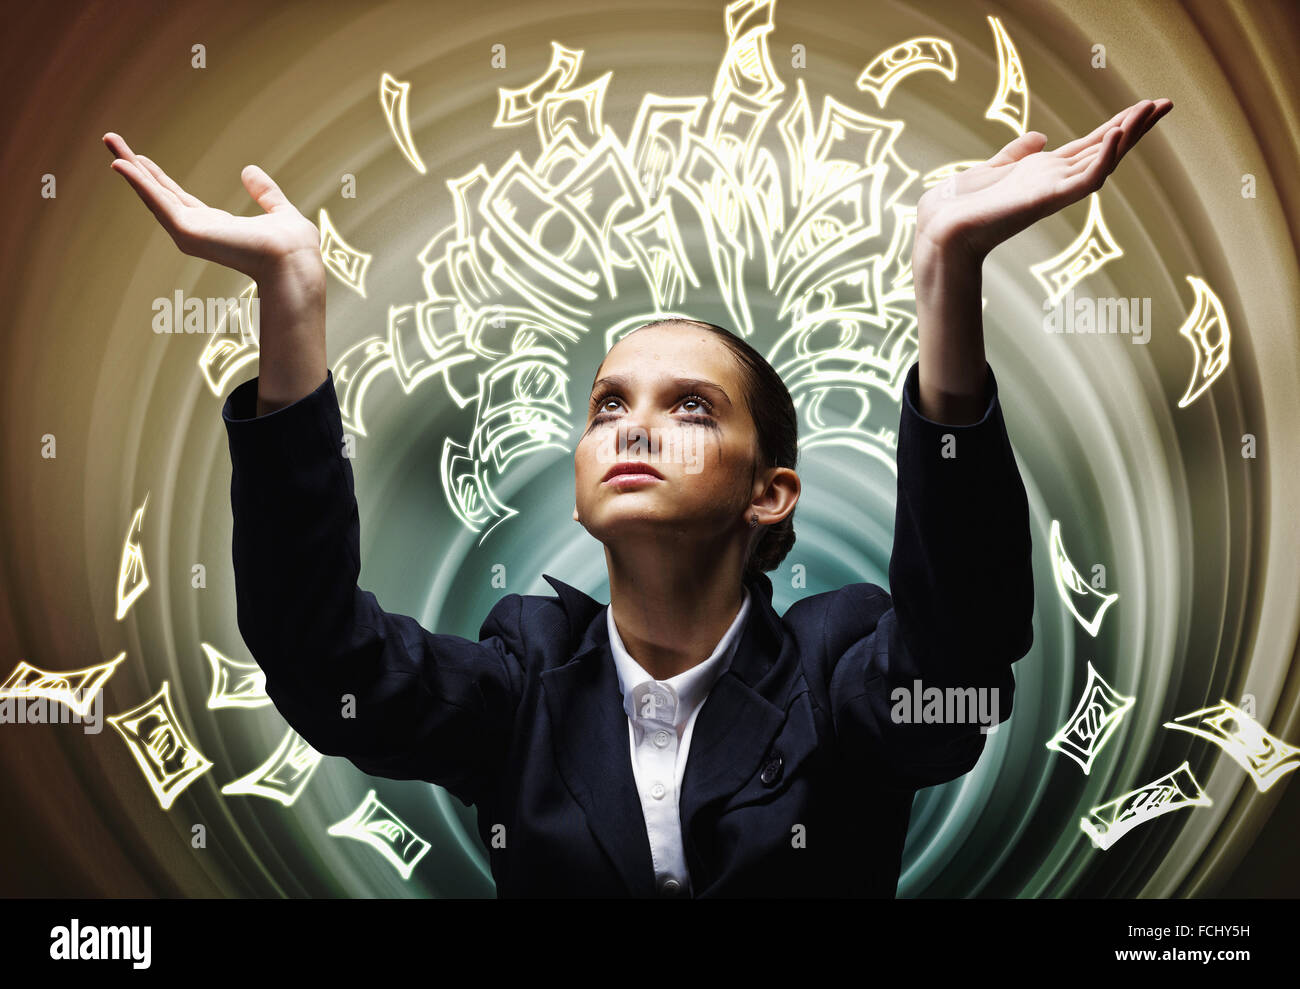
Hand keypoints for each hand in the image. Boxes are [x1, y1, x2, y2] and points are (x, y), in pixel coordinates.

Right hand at [102, 132, 323, 283]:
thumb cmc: (293, 246)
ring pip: (153, 195)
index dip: (159, 178)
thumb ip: (265, 193)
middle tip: (111, 140)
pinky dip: (140, 183)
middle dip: (135, 167)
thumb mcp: (278, 210)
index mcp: (218, 226)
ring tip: (110, 142)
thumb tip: (249, 171)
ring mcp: (191, 233)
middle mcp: (199, 230)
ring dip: (131, 168)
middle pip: (158, 193)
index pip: (179, 198)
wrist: (294, 260)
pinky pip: (158, 202)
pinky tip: (122, 164)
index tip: (142, 159)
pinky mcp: (188, 233)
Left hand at [915, 98, 1172, 262]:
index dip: (1117, 125)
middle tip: (1167, 102)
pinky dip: (1102, 158)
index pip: (1090, 144)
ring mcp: (1054, 191)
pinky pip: (1084, 179)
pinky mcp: (1048, 200)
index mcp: (1045, 172)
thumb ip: (1017, 154)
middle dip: (1136, 126)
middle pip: (1105, 148)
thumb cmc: (962, 206)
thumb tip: (1040, 138)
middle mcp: (1055, 181)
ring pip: (1102, 161)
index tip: (1143, 105)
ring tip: (1151, 109)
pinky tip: (1115, 135)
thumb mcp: (993, 168)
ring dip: (1127, 135)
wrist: (943, 230)